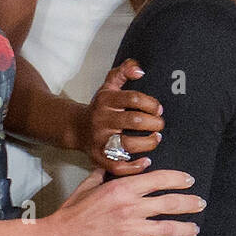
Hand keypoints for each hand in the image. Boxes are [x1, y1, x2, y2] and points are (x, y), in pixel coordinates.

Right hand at [45, 167, 204, 235]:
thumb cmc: (72, 214)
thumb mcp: (89, 187)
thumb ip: (108, 173)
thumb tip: (128, 164)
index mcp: (122, 188)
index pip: (159, 179)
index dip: (178, 179)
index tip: (189, 181)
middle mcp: (130, 207)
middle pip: (170, 202)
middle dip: (190, 203)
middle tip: (200, 203)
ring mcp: (130, 230)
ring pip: (169, 227)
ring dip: (186, 228)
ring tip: (195, 228)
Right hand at [86, 59, 163, 174]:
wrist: (76, 128)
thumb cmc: (99, 107)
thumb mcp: (109, 86)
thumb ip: (123, 71)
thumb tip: (139, 69)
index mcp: (106, 101)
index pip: (133, 98)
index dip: (151, 104)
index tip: (158, 109)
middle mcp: (102, 120)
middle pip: (134, 121)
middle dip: (153, 123)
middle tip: (160, 125)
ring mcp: (100, 140)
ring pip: (127, 144)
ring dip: (148, 143)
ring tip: (155, 139)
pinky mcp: (99, 157)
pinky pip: (117, 166)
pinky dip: (134, 166)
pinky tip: (145, 161)